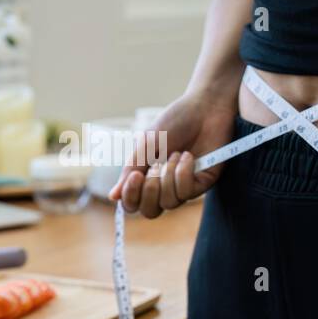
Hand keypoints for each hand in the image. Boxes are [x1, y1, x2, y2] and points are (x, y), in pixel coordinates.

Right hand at [109, 91, 235, 218]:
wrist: (204, 106)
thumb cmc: (174, 122)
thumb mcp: (146, 145)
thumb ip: (130, 170)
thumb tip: (113, 197)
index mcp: (148, 176)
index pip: (134, 204)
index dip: (131, 197)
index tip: (135, 176)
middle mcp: (166, 186)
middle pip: (151, 211)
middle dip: (149, 192)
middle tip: (153, 169)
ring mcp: (185, 185)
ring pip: (170, 202)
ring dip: (168, 176)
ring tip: (175, 154)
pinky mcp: (204, 182)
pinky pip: (187, 192)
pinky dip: (183, 173)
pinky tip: (187, 156)